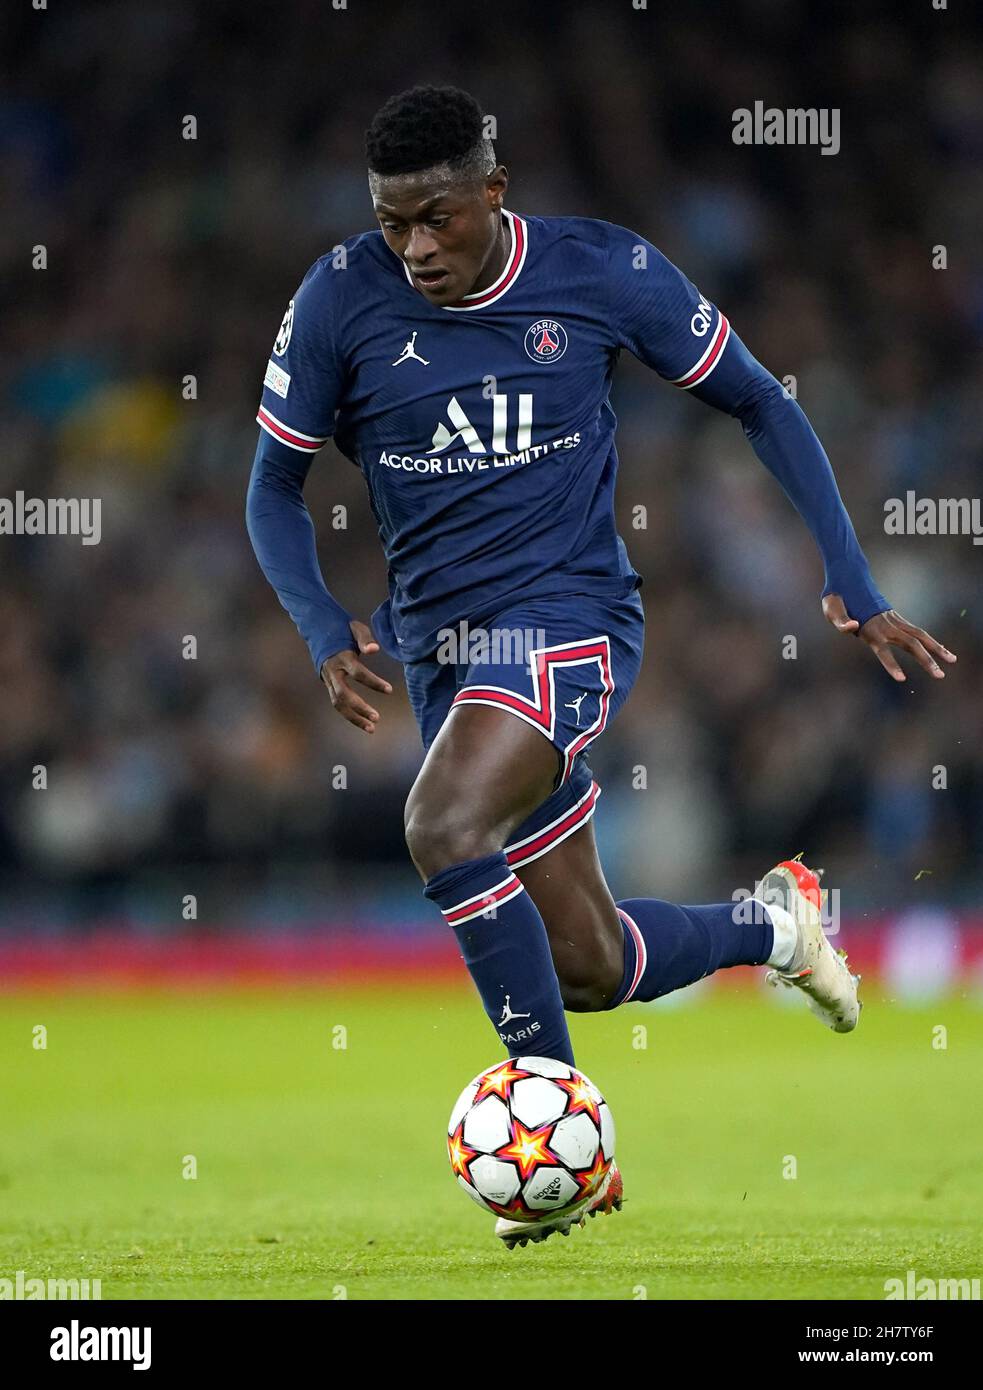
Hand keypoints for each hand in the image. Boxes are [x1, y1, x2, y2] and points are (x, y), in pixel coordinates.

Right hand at [320, 620, 392, 731]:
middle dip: (360, 708)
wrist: (318, 631)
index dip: (373, 682)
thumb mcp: (355, 628)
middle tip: (377, 718)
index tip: (389, 691)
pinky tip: (363, 722)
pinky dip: (349, 714)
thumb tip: (374, 650)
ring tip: (371, 728)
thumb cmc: (342, 630)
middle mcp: (333, 671)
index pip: (357, 673)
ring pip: (338, 704)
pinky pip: (337, 703)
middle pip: (344, 694)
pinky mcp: (328, 685)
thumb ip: (365, 639)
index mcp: (341, 656)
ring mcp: (328, 679)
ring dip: (354, 718)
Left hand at [822, 595, 956, 681]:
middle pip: (911, 645)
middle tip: (940, 676)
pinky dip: (931, 641)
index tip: (901, 679)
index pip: (883, 651)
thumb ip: (841, 622)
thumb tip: (853, 626)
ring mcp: (894, 621)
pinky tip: (941, 650)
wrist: (848, 580)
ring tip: (952, 660)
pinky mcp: (897, 619)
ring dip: (936, 649)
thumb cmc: (836, 601)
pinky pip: (918, 632)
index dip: (891, 664)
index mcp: (870, 629)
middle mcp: (886, 626)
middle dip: (926, 661)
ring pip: (920, 637)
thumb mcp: (831, 611)